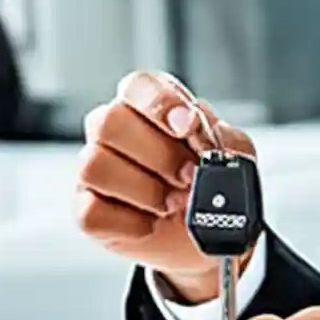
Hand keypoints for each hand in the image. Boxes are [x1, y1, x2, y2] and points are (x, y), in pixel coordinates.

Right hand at [77, 70, 257, 302]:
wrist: (206, 235)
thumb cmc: (212, 185)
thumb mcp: (233, 154)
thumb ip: (223, 138)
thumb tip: (207, 138)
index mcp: (151, 107)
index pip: (138, 85)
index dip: (160, 102)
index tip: (188, 125)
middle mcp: (115, 131)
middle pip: (110, 122)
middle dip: (160, 154)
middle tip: (190, 175)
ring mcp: (95, 168)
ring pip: (94, 165)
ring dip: (145, 190)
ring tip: (174, 202)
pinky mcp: (86, 208)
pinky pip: (91, 211)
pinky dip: (130, 222)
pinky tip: (152, 222)